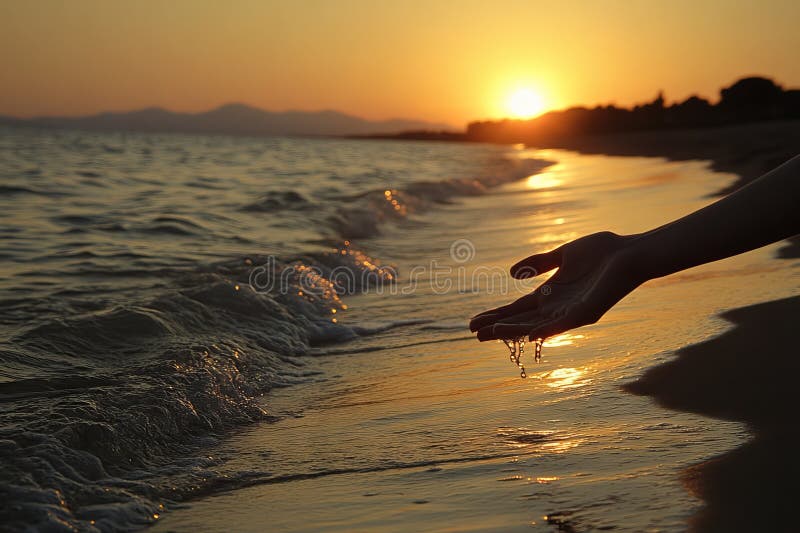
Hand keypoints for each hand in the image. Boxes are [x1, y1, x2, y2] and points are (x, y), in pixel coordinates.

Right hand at [469, 232, 641, 340]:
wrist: (631, 253)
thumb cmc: (603, 252)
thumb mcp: (562, 255)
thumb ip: (538, 263)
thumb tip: (511, 273)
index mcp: (550, 294)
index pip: (517, 308)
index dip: (496, 314)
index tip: (473, 321)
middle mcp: (557, 307)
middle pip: (520, 320)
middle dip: (497, 327)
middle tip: (473, 334)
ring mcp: (571, 312)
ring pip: (534, 325)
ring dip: (512, 331)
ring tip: (488, 335)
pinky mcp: (586, 313)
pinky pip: (562, 325)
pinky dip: (545, 331)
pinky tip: (528, 336)